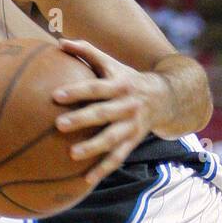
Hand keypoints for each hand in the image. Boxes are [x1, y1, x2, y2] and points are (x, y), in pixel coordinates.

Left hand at [51, 37, 163, 185]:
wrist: (165, 97)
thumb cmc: (127, 78)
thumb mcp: (112, 63)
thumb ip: (87, 52)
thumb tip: (59, 42)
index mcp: (119, 85)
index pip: (95, 88)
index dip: (77, 91)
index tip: (56, 95)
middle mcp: (127, 106)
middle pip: (102, 113)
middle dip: (82, 120)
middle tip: (58, 125)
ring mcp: (131, 126)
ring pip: (112, 139)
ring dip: (93, 147)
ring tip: (72, 155)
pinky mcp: (133, 142)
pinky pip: (118, 158)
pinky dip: (103, 169)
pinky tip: (85, 179)